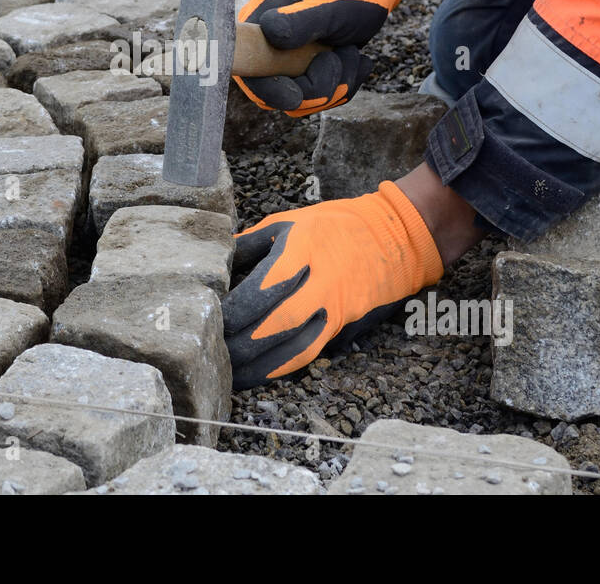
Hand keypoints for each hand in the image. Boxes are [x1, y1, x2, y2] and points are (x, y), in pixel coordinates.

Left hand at [222, 181, 443, 388]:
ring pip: (291, 348)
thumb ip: (248, 244)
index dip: (232, 310)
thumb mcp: (287, 224)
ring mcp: (334, 308)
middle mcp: (319, 282)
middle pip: (273, 324)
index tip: (208, 318)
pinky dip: (278, 369)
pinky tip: (254, 375)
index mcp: (300, 250)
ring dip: (255, 366)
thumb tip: (212, 262)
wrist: (391, 238)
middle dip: (238, 343)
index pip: (260, 289)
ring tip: (226, 372)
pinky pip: (307, 354)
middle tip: (210, 351)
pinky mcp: (341, 326)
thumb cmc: (330, 227)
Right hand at [234, 0, 408, 115]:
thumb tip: (269, 31)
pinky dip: (343, 86)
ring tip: (353, 53)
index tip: (295, 96)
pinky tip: (358, 62)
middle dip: (315, 88)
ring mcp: (283, 62)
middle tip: (344, 58)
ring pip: (300, 101)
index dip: (266, 89)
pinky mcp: (302, 75)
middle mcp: (265, 44)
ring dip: (335, 85)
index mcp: (260, 20)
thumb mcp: (330, 3)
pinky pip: (317, 99)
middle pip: (272, 92)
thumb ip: (301, 19)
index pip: (247, 65)